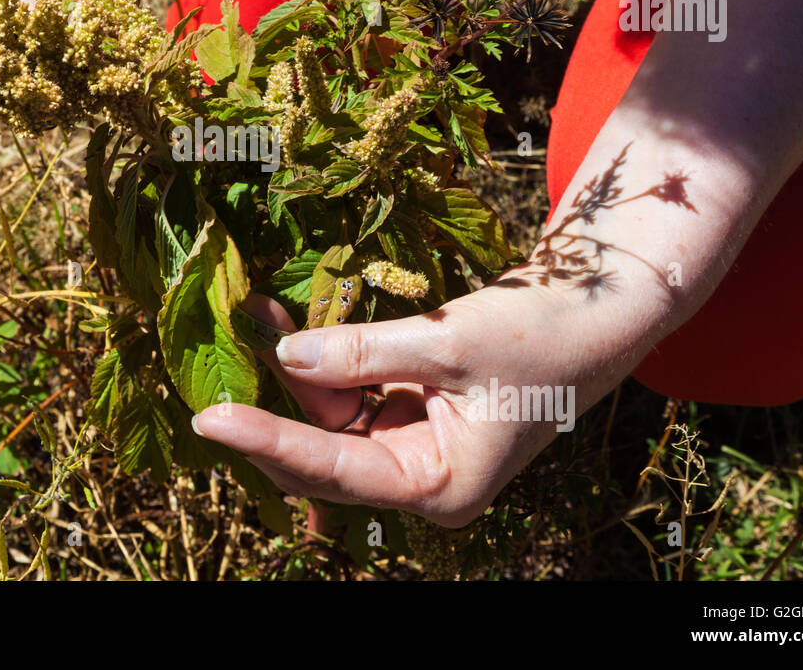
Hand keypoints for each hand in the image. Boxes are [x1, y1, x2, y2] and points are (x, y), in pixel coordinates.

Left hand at [198, 278, 622, 527]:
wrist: (591, 317)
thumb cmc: (539, 338)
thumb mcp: (449, 342)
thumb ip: (364, 352)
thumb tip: (287, 351)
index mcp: (440, 487)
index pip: (336, 471)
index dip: (268, 441)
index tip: (211, 419)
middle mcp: (418, 478)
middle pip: (323, 450)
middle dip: (274, 404)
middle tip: (214, 369)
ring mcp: (409, 447)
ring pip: (329, 417)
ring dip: (294, 370)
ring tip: (255, 315)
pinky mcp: (405, 414)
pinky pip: (348, 391)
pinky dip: (321, 358)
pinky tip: (285, 321)